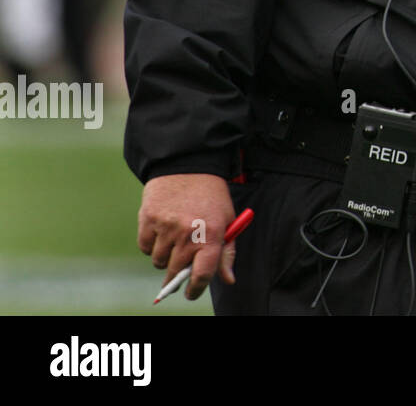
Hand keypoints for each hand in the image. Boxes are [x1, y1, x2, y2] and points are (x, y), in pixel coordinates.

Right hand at [138, 173, 235, 300]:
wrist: (188, 165)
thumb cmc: (211, 196)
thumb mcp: (227, 220)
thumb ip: (226, 252)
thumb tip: (228, 280)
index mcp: (212, 235)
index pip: (203, 274)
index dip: (196, 289)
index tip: (191, 293)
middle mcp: (188, 233)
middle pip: (176, 271)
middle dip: (177, 275)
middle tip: (179, 268)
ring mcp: (166, 227)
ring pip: (158, 261)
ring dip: (164, 257)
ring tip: (174, 237)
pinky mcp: (148, 220)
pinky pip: (145, 247)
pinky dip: (151, 244)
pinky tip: (161, 228)